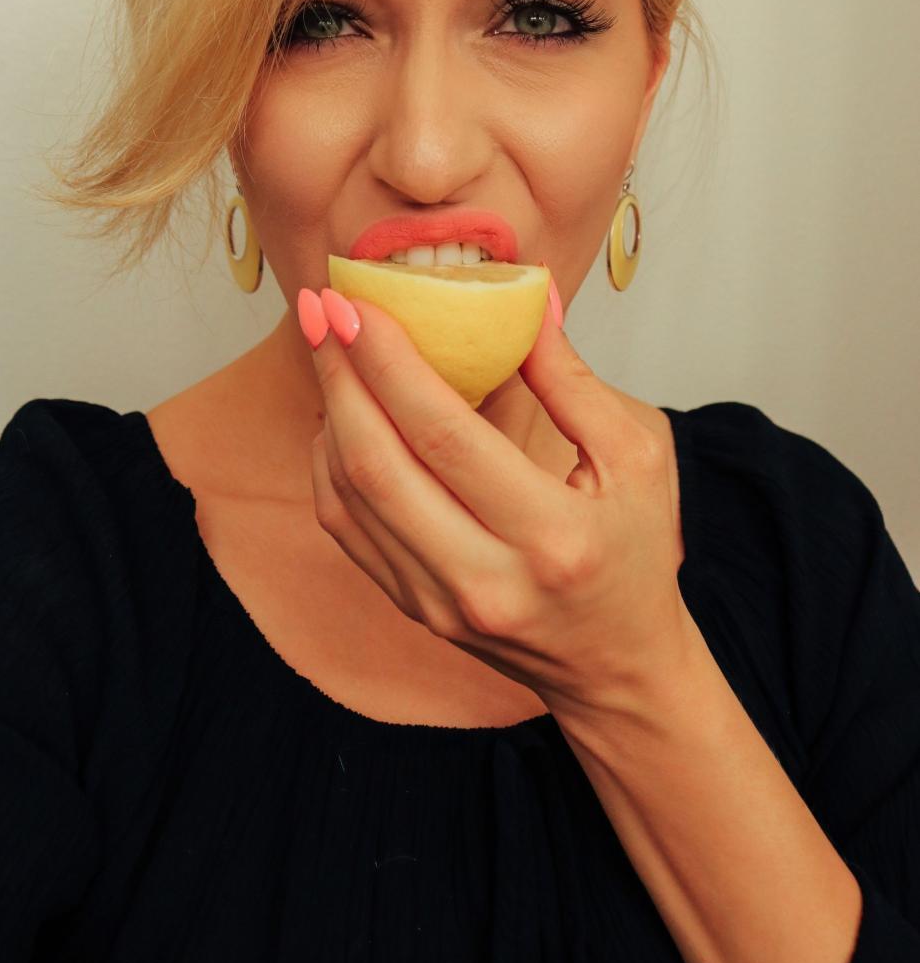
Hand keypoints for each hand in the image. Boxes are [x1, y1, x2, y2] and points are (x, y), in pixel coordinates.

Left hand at [302, 283, 688, 723]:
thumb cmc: (634, 553)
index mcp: (553, 537)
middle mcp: (485, 580)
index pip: (444, 435)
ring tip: (329, 349)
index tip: (359, 303)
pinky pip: (347, 529)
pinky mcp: (412, 609)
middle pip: (378, 465)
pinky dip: (330, 464)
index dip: (390, 362)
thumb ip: (573, 378)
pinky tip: (340, 414)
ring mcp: (439, 602)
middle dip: (341, 375)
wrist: (616, 667)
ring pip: (350, 498)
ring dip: (330, 412)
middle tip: (324, 309)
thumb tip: (527, 294)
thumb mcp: (638, 455)